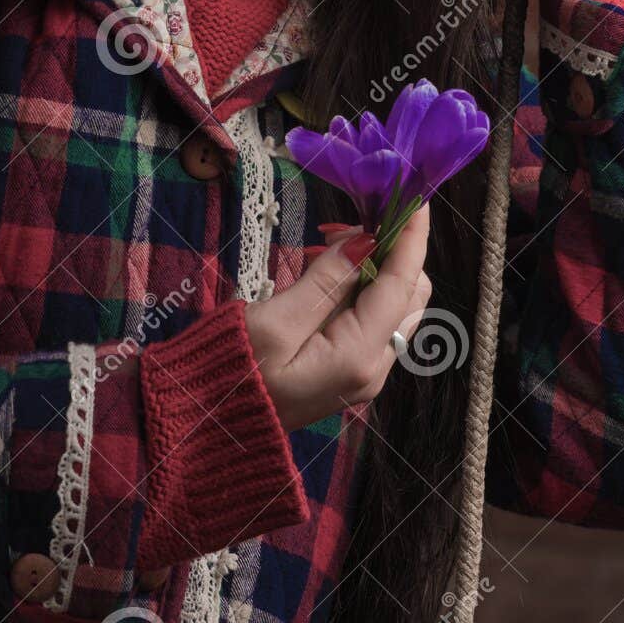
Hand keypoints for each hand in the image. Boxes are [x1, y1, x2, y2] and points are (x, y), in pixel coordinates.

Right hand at [242, 210, 431, 432]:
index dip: (411, 237)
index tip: (415, 197)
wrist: (208, 425)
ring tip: (323, 246)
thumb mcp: (275, 320)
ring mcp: (364, 373)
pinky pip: (371, 320)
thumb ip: (326, 280)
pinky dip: (358, 288)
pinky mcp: (349, 371)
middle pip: (409, 296)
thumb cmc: (232, 369)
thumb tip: (365, 241)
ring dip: (372, 267)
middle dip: (390, 250)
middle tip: (345, 224)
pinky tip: (320, 273)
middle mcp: (373, 369)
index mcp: (358, 356)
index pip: (401, 285)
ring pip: (393, 306)